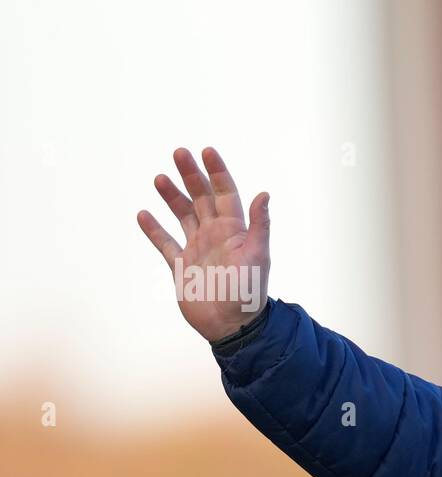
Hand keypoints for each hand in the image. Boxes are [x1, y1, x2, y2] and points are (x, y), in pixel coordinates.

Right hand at [137, 147, 270, 341]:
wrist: (232, 325)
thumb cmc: (249, 292)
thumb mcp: (258, 256)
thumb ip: (259, 225)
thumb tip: (264, 193)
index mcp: (235, 231)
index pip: (226, 194)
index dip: (218, 172)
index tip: (207, 151)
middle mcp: (216, 235)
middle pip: (202, 198)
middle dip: (191, 176)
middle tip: (178, 153)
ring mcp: (198, 249)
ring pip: (183, 215)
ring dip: (172, 196)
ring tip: (160, 177)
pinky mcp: (181, 266)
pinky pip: (165, 243)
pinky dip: (154, 230)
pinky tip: (143, 214)